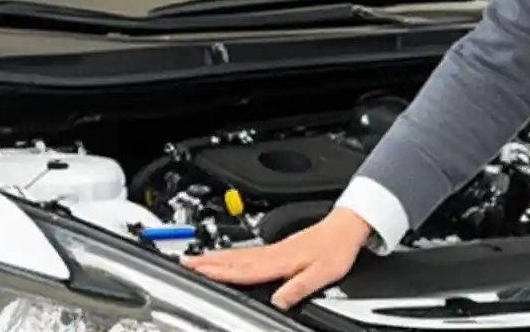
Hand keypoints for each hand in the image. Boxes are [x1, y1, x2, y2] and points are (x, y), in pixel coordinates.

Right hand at [179, 207, 370, 309]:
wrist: (346, 228)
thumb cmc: (337, 249)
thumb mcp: (323, 274)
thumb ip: (298, 288)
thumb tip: (278, 302)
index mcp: (281, 260)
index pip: (245, 269)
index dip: (221, 273)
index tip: (200, 272)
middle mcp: (273, 253)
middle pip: (233, 260)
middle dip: (207, 263)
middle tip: (184, 263)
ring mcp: (273, 250)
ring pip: (237, 256)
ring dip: (214, 258)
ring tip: (195, 260)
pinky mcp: (278, 249)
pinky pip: (247, 254)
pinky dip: (230, 257)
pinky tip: (225, 259)